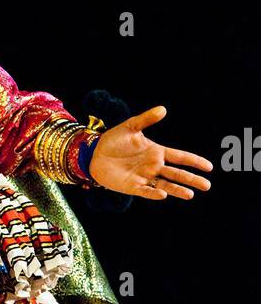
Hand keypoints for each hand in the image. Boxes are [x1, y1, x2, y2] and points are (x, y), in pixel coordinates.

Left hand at [89, 105, 212, 200]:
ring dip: (177, 190)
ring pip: (165, 184)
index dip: (194, 161)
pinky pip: (145, 191)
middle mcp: (153, 166)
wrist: (93, 153)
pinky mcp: (132, 186)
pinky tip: (163, 194)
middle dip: (192, 179)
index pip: (180, 157)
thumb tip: (163, 109)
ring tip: (190, 194)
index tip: (210, 167)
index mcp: (157, 152)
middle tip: (207, 186)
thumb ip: (146, 119)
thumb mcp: (130, 127)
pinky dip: (154, 193)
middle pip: (177, 173)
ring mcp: (144, 177)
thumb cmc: (113, 140)